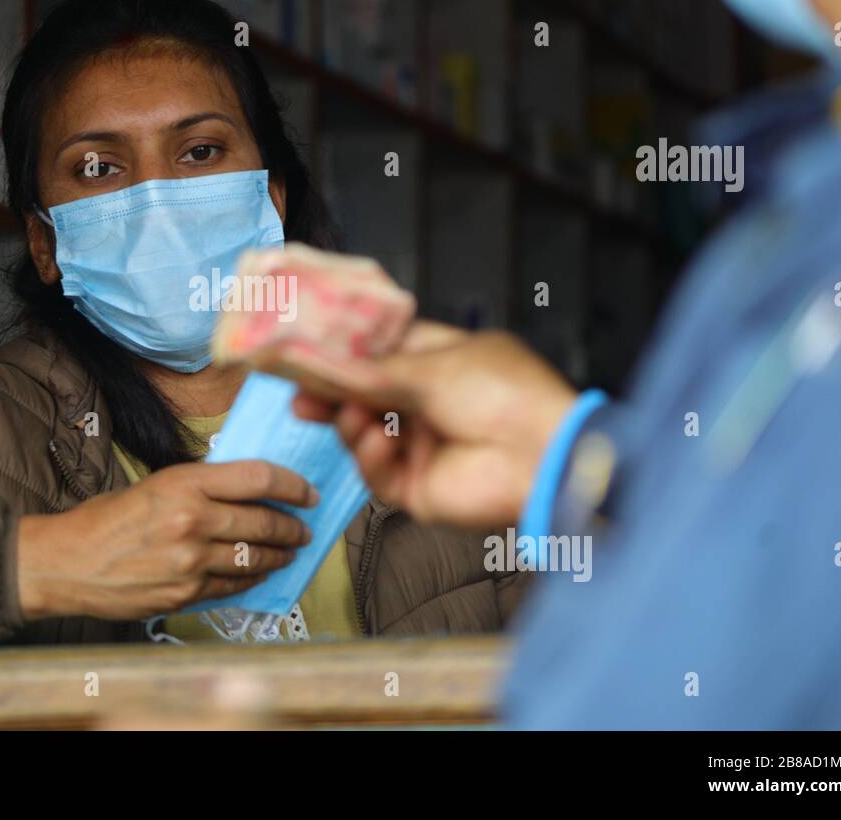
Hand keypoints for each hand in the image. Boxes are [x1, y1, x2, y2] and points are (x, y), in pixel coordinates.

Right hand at [15, 460, 316, 620]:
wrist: (66, 563)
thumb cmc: (106, 520)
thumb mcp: (155, 485)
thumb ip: (200, 487)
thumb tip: (247, 492)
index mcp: (183, 483)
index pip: (258, 477)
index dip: (292, 484)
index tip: (308, 492)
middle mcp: (191, 520)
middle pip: (263, 521)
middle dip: (292, 527)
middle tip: (304, 528)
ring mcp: (190, 561)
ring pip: (254, 557)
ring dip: (279, 555)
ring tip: (289, 551)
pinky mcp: (185, 593)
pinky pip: (232, 586)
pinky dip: (251, 579)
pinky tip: (258, 573)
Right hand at [291, 323, 576, 527]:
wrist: (543, 457)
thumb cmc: (504, 395)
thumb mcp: (432, 368)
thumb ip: (369, 372)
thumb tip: (315, 364)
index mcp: (440, 363)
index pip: (380, 355)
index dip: (344, 356)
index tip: (306, 352)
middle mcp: (429, 404)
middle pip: (365, 397)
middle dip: (331, 394)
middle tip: (297, 393)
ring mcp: (422, 447)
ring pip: (364, 435)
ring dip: (351, 423)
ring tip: (348, 414)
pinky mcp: (418, 488)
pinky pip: (378, 473)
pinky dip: (370, 456)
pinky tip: (374, 442)